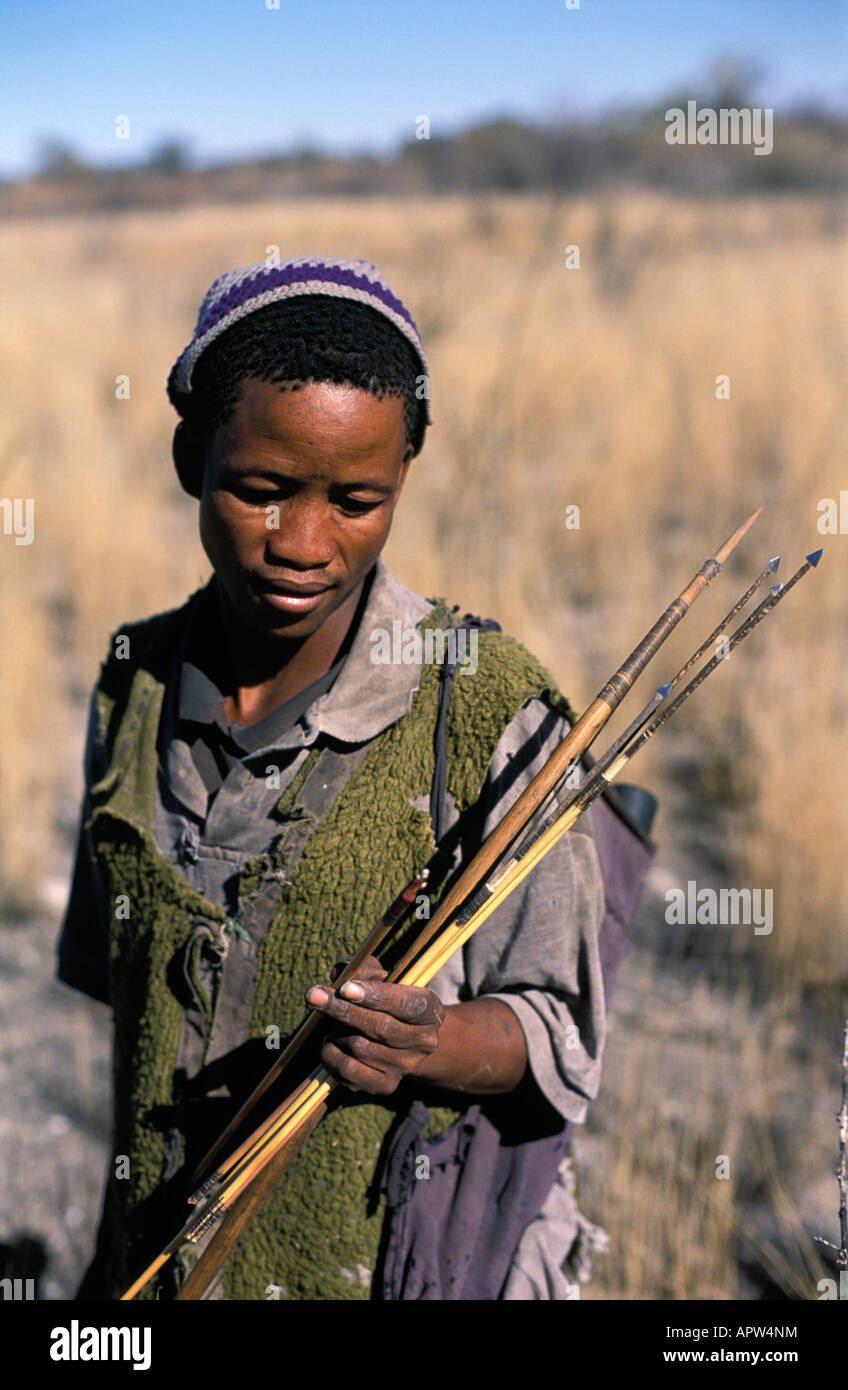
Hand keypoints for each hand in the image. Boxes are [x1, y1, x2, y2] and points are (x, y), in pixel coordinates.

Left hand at [305, 955, 444, 1095]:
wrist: (393, 1037)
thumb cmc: (383, 997)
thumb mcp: (379, 976)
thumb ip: (362, 970)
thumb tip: (339, 975)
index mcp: (430, 1010)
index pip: (405, 1004)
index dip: (375, 996)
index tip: (345, 988)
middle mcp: (425, 1042)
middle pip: (380, 1027)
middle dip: (343, 1010)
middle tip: (314, 996)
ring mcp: (406, 1066)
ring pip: (360, 1047)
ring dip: (337, 1031)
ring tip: (333, 1023)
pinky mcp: (385, 1085)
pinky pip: (349, 1071)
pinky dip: (331, 1055)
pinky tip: (330, 1043)